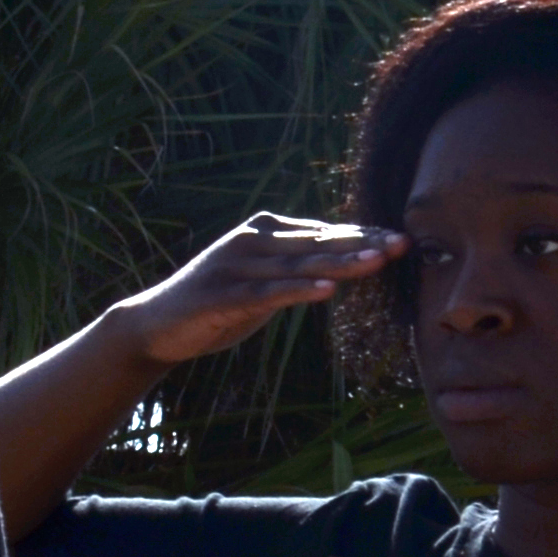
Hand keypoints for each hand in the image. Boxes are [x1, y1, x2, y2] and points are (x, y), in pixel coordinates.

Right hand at [107, 212, 402, 366]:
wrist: (155, 325)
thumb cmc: (215, 303)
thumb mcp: (261, 280)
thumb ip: (295, 266)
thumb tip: (345, 261)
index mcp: (261, 231)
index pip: (322, 231)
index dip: (361, 235)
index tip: (401, 239)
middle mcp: (248, 242)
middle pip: (315, 243)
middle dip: (361, 244)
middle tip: (402, 244)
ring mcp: (233, 267)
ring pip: (297, 265)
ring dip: (340, 264)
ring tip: (378, 263)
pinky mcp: (221, 296)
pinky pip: (268, 293)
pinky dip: (298, 291)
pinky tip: (328, 291)